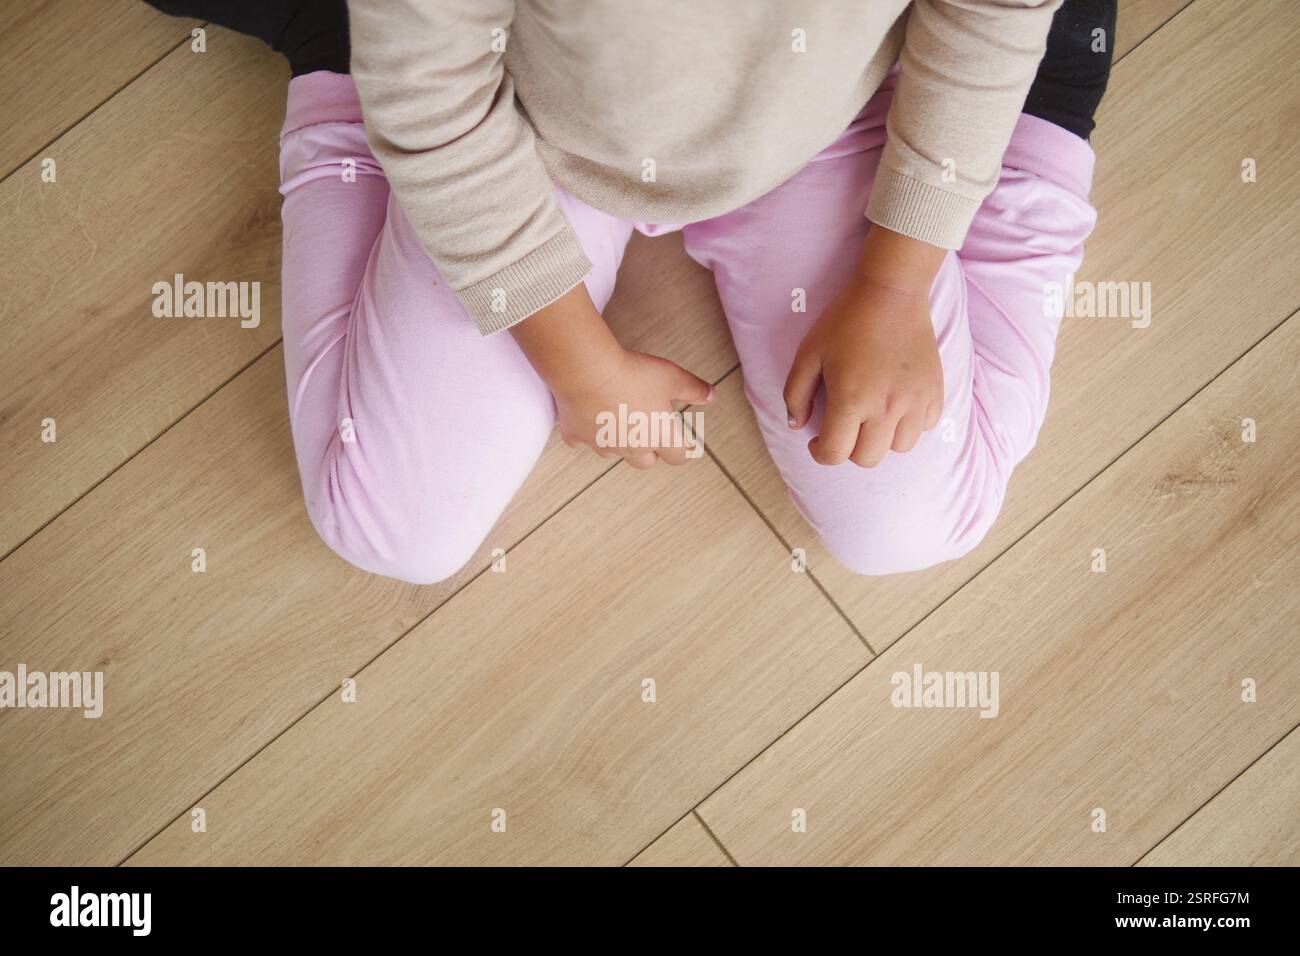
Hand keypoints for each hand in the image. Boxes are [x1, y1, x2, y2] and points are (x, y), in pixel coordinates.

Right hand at [554, 348, 712, 467]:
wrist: (588, 372)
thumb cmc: (631, 374)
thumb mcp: (672, 377)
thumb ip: (693, 389)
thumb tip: (710, 395)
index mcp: (658, 436)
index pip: (678, 455)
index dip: (685, 451)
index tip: (688, 449)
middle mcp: (631, 447)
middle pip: (646, 461)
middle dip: (653, 451)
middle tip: (656, 438)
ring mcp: (602, 443)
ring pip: (615, 453)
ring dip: (622, 445)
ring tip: (623, 429)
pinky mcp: (577, 435)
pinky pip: (583, 441)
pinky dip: (588, 434)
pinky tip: (588, 422)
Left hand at [784, 239, 944, 467]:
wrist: (890, 294)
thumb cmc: (845, 321)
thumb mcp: (808, 354)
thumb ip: (796, 394)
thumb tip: (796, 424)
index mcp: (851, 399)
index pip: (836, 454)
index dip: (820, 453)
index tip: (817, 442)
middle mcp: (886, 407)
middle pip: (868, 459)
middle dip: (849, 450)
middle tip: (844, 429)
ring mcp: (915, 401)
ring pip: (900, 448)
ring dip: (882, 440)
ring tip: (872, 419)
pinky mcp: (934, 391)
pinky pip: (925, 427)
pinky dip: (909, 425)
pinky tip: (897, 406)